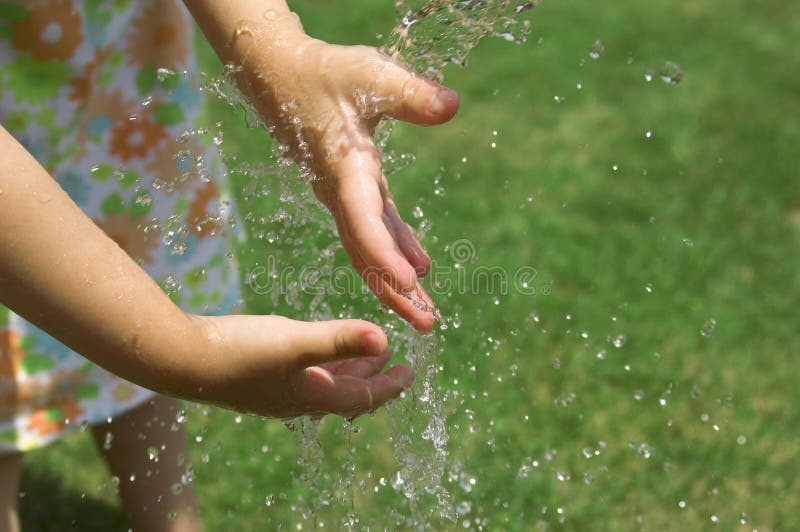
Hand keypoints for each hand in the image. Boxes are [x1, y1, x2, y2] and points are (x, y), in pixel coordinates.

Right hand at [188, 314, 413, 418]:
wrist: (181, 359)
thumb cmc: (240, 352)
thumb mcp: (295, 341)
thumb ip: (339, 339)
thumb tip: (385, 337)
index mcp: (312, 397)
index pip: (363, 398)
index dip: (390, 386)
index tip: (410, 371)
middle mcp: (297, 400)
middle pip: (346, 393)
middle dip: (373, 377)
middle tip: (394, 362)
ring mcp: (277, 391)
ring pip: (325, 384)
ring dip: (349, 369)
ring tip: (366, 351)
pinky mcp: (259, 379)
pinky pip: (304, 375)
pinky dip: (322, 362)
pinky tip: (316, 348)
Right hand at [236, 31, 458, 331]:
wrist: (278, 75)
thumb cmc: (321, 71)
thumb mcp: (368, 72)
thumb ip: (409, 93)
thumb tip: (451, 105)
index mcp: (344, 167)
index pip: (363, 218)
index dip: (385, 251)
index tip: (412, 282)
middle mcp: (340, 191)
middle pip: (367, 251)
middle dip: (395, 291)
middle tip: (427, 326)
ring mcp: (343, 195)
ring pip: (370, 249)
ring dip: (397, 281)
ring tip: (426, 315)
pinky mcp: (350, 190)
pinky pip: (374, 231)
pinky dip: (395, 252)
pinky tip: (419, 271)